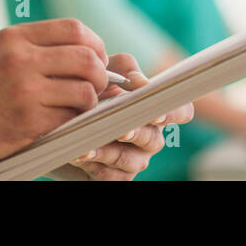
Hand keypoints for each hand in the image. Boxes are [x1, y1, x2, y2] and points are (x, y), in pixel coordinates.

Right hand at [0, 20, 111, 174]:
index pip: (74, 28)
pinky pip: (70, 116)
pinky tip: (63, 120)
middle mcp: (21, 58)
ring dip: (90, 100)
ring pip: (86, 90)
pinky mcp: (28, 121)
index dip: (94, 44)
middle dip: (101, 73)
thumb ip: (33, 47)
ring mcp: (26, 90)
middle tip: (98, 85)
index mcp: (14, 37)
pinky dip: (74, 120)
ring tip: (79, 106)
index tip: (97, 57)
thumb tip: (80, 51)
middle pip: (87, 57)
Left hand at [67, 54, 194, 180]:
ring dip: (108, 151)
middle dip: (136, 133)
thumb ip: (126, 69)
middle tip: (122, 131)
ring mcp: (135, 159)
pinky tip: (78, 153)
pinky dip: (94, 165)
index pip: (182, 112)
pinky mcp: (116, 177)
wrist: (63, 112)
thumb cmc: (95, 87)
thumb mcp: (108, 69)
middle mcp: (150, 136)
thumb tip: (140, 83)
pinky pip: (110, 176)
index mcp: (156, 110)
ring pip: (130, 160)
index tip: (157, 113)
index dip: (174, 114)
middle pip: (153, 139)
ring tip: (87, 143)